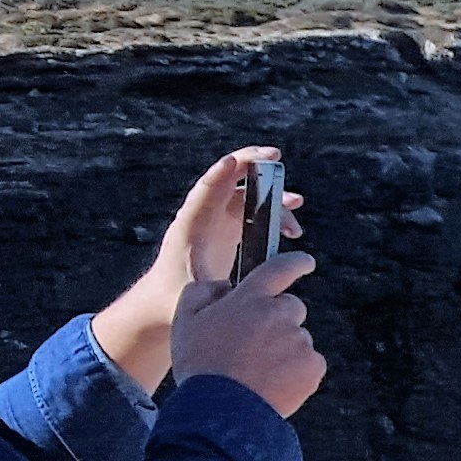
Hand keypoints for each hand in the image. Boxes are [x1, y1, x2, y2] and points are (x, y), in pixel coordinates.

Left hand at [94, 147, 291, 390]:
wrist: (164, 304)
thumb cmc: (175, 301)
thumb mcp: (196, 297)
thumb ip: (218, 292)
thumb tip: (245, 289)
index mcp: (190, 226)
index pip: (204, 191)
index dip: (220, 174)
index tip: (235, 161)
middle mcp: (203, 217)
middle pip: (229, 181)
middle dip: (252, 165)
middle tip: (275, 157)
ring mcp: (217, 222)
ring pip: (247, 196)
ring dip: (272, 195)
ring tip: (296, 202)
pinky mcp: (228, 231)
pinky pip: (253, 212)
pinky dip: (273, 213)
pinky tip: (291, 228)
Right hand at [171, 252, 327, 415]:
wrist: (219, 410)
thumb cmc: (199, 365)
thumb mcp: (184, 321)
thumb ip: (203, 291)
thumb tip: (225, 285)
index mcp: (249, 299)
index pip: (279, 269)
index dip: (296, 263)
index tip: (306, 262)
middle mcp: (279, 314)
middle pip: (291, 308)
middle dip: (278, 321)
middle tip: (254, 347)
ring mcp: (299, 341)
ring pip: (298, 339)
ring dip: (285, 349)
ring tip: (257, 372)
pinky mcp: (313, 367)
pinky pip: (310, 363)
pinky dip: (297, 372)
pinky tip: (272, 383)